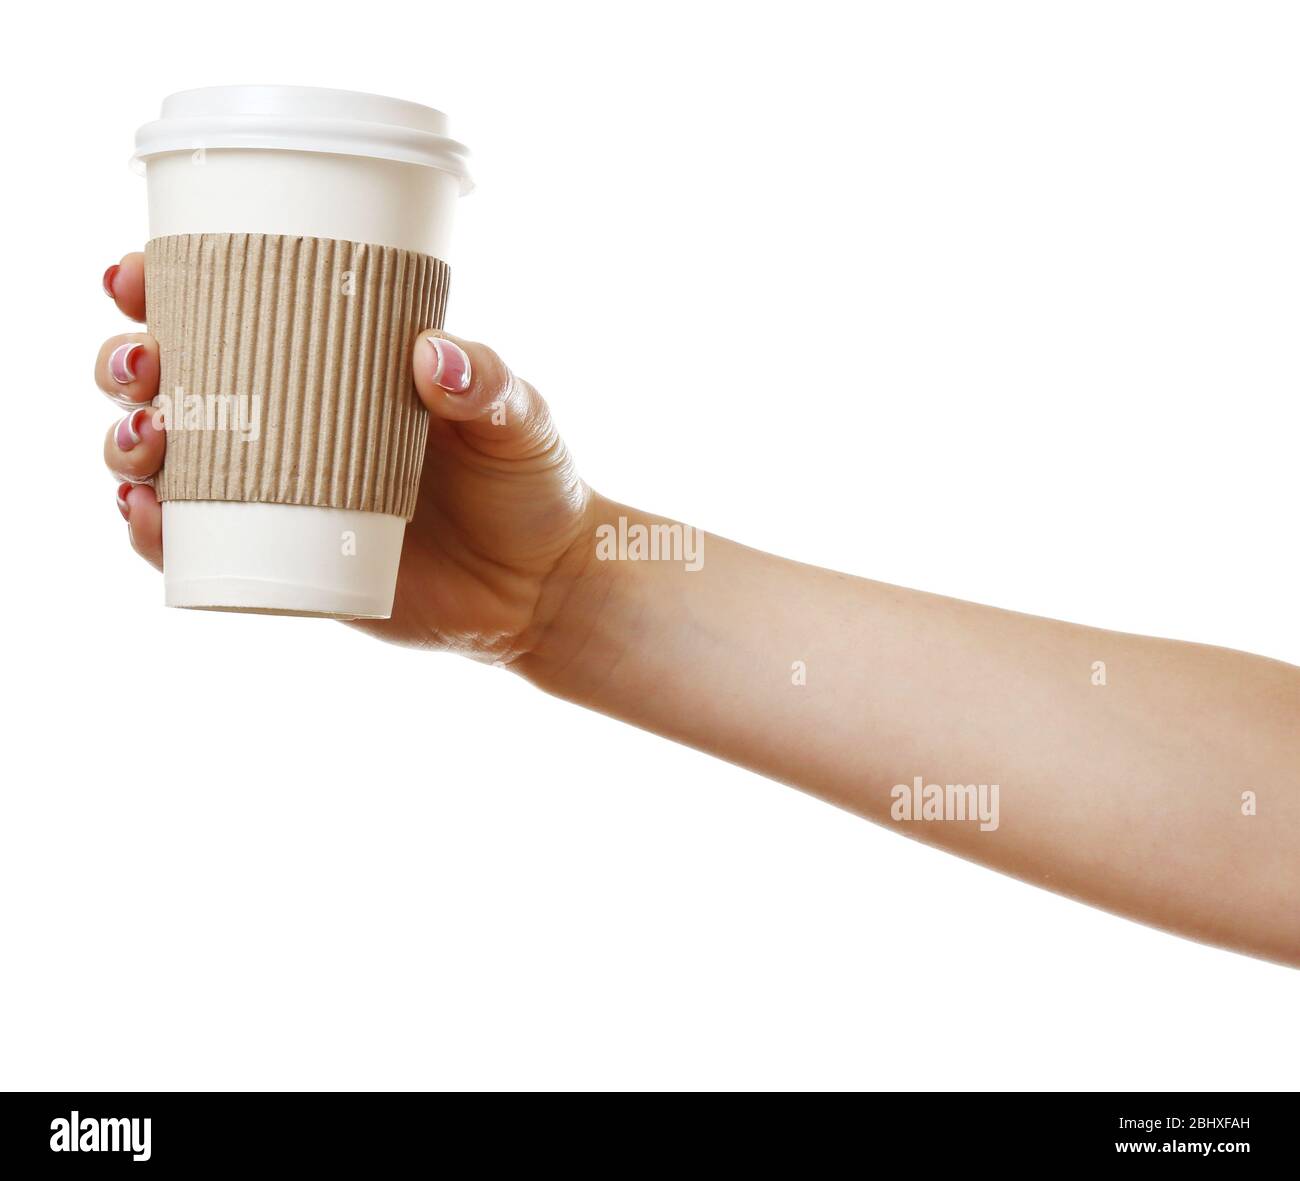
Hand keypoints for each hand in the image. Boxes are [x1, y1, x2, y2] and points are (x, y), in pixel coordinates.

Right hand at [98, 251, 594, 662]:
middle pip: (170, 384)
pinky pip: (194, 548)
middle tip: (144, 362)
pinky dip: (152, 532)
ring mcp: (274, 497)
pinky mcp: (279, 564)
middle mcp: (285, 428)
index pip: (228, 316)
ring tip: (146, 439)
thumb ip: (488, 383)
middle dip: (126, 363)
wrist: (542, 587)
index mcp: (331, 370)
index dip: (161, 290)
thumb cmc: (529, 482)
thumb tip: (434, 358)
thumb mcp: (519, 417)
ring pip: (163, 463)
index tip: (134, 275)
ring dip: (125, 443)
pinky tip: (144, 513)